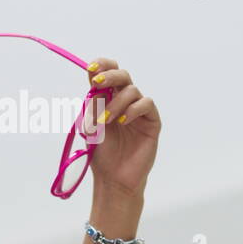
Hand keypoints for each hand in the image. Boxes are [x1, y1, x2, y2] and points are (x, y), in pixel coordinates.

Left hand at [82, 57, 159, 198]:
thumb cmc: (101, 153)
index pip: (108, 74)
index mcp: (108, 99)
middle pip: (122, 76)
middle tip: (97, 83)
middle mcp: (124, 101)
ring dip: (115, 103)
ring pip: (132, 91)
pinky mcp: (152, 122)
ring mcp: (139, 111)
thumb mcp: (90, 127)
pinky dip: (133, 110)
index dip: (102, 66)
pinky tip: (122, 122)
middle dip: (109, 76)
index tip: (91, 69)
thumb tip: (94, 87)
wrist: (113, 177)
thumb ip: (92, 107)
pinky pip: (146, 105)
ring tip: (106, 121)